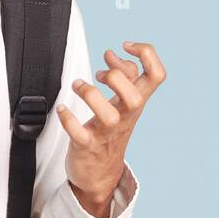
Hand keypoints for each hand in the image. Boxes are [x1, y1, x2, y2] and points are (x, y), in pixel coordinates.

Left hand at [56, 41, 165, 217]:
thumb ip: (122, 76)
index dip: (147, 54)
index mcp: (136, 102)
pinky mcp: (86, 146)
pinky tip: (61, 109)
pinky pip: (79, 134)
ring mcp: (106, 133)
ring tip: (77, 85)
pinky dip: (68, 120)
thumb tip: (112, 53)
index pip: (157, 76)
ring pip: (109, 116)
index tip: (126, 45)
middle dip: (118, 78)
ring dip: (90, 95)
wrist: (100, 172)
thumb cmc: (111, 130)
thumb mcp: (122, 102)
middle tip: (99, 74)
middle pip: (136, 98)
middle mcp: (125, 117)